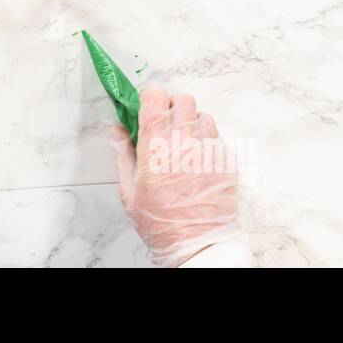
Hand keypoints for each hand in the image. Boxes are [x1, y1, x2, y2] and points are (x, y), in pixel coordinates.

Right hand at [111, 87, 240, 266]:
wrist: (197, 245)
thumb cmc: (160, 222)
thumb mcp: (128, 190)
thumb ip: (122, 153)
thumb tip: (116, 129)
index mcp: (156, 145)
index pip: (156, 98)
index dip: (150, 98)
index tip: (146, 107)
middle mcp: (185, 141)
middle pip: (183, 100)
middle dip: (172, 108)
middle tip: (164, 126)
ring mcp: (209, 149)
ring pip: (203, 116)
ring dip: (191, 123)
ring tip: (183, 144)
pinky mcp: (226, 160)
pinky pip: (217, 137)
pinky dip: (206, 141)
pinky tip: (197, 161)